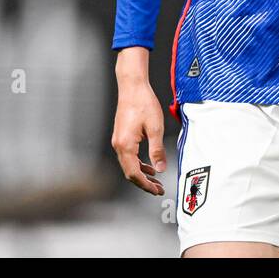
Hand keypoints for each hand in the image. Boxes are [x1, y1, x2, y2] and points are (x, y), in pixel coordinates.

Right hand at [110, 47, 166, 194]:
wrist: (132, 87)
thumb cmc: (143, 103)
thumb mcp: (155, 128)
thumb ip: (157, 151)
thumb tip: (160, 169)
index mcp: (125, 145)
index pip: (134, 173)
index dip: (145, 185)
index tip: (156, 190)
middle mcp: (118, 145)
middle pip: (129, 172)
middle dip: (143, 183)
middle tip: (158, 189)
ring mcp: (118, 140)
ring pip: (128, 165)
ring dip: (141, 174)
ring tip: (155, 181)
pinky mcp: (121, 136)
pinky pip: (128, 156)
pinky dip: (138, 164)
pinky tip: (148, 166)